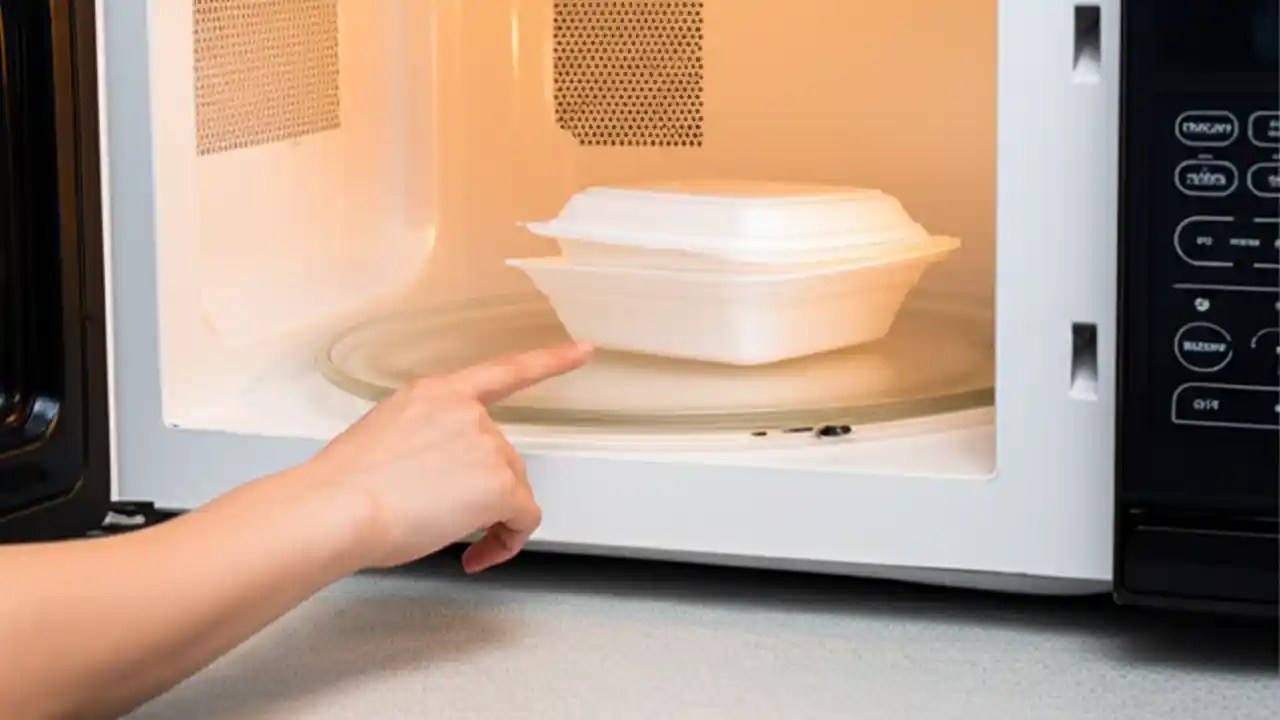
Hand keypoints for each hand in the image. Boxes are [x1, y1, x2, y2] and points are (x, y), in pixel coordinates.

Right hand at [305, 341, 593, 572]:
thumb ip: (422, 439)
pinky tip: (476, 555)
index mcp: (434, 394)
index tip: (584, 351)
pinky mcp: (499, 484)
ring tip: (441, 535)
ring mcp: (486, 444)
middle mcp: (467, 412)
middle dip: (482, 493)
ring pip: (510, 490)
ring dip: (489, 518)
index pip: (503, 371)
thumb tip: (435, 474)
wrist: (337, 507)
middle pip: (502, 457)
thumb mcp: (382, 436)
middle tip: (441, 521)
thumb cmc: (342, 487)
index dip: (550, 361)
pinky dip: (506, 542)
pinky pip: (522, 519)